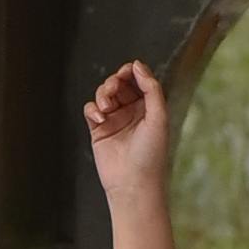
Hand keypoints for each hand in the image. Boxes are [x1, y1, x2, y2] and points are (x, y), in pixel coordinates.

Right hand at [84, 60, 168, 204]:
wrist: (133, 183)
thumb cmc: (151, 154)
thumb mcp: (159, 117)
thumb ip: (151, 88)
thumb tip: (138, 65)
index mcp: (149, 107)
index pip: (138, 80)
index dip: (131, 72)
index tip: (127, 71)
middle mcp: (132, 111)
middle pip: (118, 83)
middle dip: (114, 82)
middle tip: (113, 90)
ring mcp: (114, 120)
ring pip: (103, 94)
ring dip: (102, 94)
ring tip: (106, 107)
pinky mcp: (99, 130)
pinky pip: (90, 109)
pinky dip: (92, 109)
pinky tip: (99, 118)